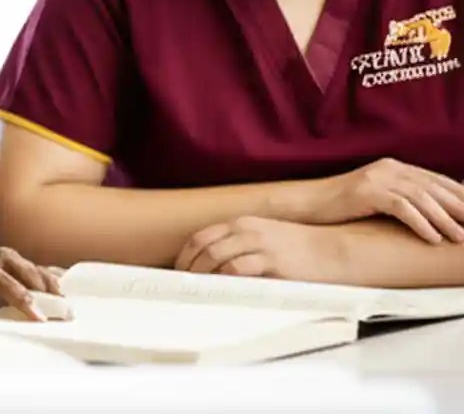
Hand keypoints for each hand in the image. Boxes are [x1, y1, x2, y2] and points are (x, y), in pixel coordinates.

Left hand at [0, 248, 62, 320]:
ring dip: (55, 291)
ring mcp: (15, 257)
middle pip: (28, 274)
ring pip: (40, 272)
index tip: (39, 318)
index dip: (24, 300)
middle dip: (46, 295)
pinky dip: (56, 284)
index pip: (6, 283)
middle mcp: (0, 256)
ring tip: (70, 310)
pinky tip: (68, 297)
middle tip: (64, 316)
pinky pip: (45, 272)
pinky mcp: (25, 262)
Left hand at [175, 216, 348, 282]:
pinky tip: (220, 292)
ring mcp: (261, 246)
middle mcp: (248, 231)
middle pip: (205, 248)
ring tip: (196, 292)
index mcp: (244, 224)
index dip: (185, 256)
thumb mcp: (267, 237)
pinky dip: (225, 280)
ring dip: (203, 276)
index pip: (201, 237)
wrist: (336, 253)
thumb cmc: (301, 249)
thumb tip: (213, 265)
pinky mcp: (274, 264)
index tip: (178, 272)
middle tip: (183, 286)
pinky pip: (240, 270)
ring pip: (218, 257)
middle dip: (189, 268)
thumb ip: (240, 245)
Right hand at [305, 158, 463, 242]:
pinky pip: (402, 208)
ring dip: (445, 219)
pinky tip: (433, 238)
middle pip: (434, 188)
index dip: (460, 195)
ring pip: (422, 198)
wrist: (306, 203)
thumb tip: (431, 214)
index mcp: (394, 167)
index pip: (436, 180)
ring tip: (460, 237)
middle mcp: (389, 168)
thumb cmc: (340, 207)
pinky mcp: (367, 192)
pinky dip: (421, 224)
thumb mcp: (375, 198)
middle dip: (460, 207)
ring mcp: (377, 178)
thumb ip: (400, 199)